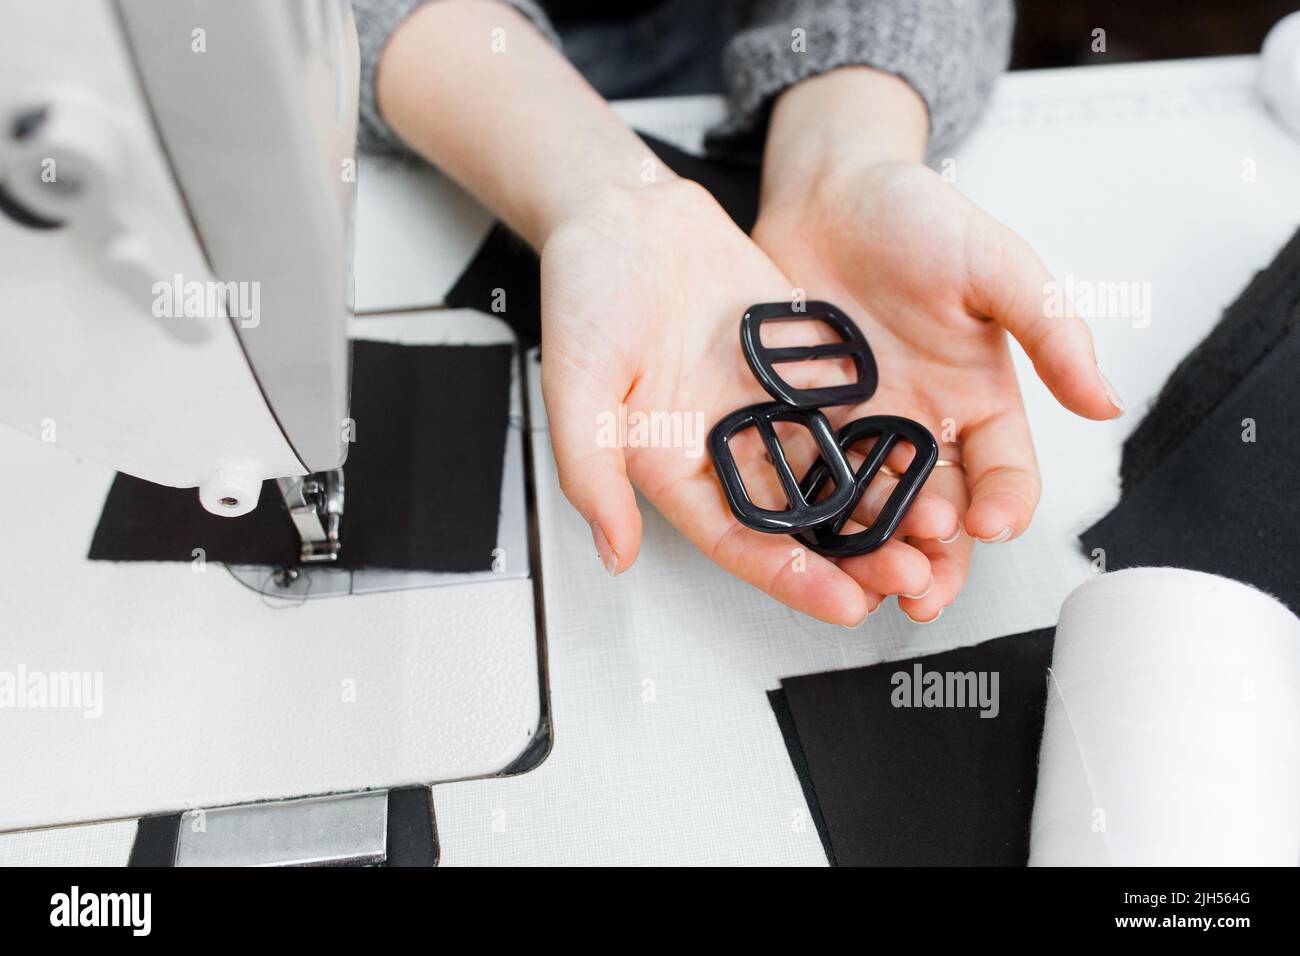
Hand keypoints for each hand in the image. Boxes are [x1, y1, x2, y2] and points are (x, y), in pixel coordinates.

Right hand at [542, 178, 960, 625]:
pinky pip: (847, 412)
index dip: (789, 577)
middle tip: (909, 578)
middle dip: (852, 555)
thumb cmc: (588, 292)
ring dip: (879, 505)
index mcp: (670, 467)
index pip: (737, 540)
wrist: (626, 212)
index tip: (843, 604)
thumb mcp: (577, 386)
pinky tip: (928, 454)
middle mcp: (723, 446)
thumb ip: (593, 471)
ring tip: (931, 530)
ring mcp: (763, 408)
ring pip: (833, 471)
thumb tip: (612, 554)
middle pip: (796, 519)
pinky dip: (884, 437)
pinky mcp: (795, 369)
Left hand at [751, 160, 1123, 622]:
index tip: (990, 526)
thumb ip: (1050, 331)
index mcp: (981, 403)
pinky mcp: (803, 426)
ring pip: (873, 513)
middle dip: (933, 557)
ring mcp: (861, 432)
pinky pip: (809, 483)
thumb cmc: (919, 219)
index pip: (1007, 477)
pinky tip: (801, 543)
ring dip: (873, 553)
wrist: (830, 194)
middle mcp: (923, 429)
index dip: (1005, 508)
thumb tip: (1107, 402)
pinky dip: (809, 517)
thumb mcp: (997, 266)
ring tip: (863, 582)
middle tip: (917, 585)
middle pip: (939, 515)